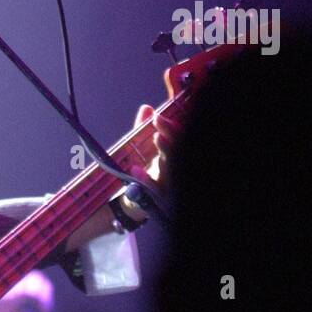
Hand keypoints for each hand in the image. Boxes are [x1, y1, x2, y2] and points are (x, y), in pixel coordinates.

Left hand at [122, 104, 180, 221]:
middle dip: (170, 134)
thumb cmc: (141, 174)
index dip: (170, 127)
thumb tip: (146, 108)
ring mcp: (167, 185)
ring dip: (165, 151)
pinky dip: (144, 179)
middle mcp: (173, 170)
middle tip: (159, 121)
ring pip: (170, 167)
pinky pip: (153, 189)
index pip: (177, 139)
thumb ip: (141, 130)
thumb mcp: (139, 150)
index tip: (158, 116)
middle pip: (177, 150)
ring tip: (156, 137)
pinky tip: (134, 169)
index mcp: (171, 157)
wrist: (133, 203)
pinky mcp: (156, 199)